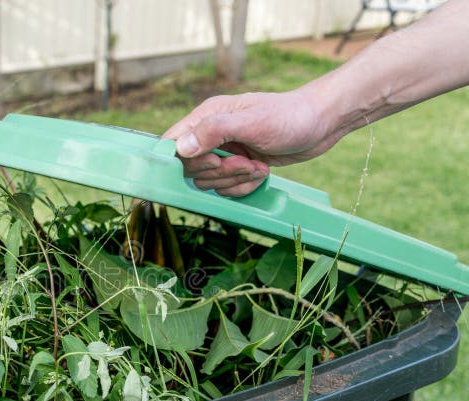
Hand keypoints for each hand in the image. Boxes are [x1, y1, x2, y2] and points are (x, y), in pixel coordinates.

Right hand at [164, 90, 338, 195]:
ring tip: (257, 166)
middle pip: (191, 169)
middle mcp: (210, 135)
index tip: (211, 162)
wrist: (322, 124)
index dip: (184, 160)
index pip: (173, 143)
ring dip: (234, 181)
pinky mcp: (237, 168)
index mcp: (206, 117)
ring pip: (209, 183)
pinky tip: (261, 173)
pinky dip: (244, 187)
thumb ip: (214, 131)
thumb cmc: (289, 116)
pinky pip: (226, 189)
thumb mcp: (252, 122)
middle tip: (244, 162)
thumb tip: (181, 147)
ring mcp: (224, 152)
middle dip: (219, 173)